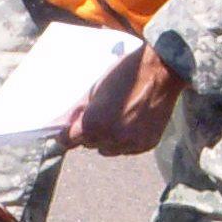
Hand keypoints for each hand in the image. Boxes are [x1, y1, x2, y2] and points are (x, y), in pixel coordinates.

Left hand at [66, 45, 181, 157]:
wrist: (161, 71)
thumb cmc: (125, 73)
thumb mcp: (94, 89)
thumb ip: (77, 110)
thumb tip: (60, 124)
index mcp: (93, 124)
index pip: (68, 141)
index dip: (67, 134)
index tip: (68, 130)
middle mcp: (111, 138)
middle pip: (89, 144)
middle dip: (90, 133)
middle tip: (100, 114)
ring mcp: (130, 144)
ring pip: (108, 150)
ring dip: (107, 139)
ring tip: (117, 118)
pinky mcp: (146, 145)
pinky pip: (127, 149)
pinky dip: (126, 140)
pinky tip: (132, 122)